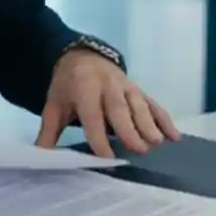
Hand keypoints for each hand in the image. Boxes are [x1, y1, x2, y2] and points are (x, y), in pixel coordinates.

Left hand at [35, 49, 181, 157]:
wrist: (81, 56)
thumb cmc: (67, 86)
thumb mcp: (54, 105)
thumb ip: (49, 131)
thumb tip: (40, 158)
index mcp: (83, 89)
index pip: (92, 115)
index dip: (99, 137)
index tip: (107, 158)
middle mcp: (107, 86)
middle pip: (119, 109)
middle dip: (130, 129)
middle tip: (139, 149)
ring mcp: (126, 87)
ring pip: (139, 105)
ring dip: (149, 123)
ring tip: (156, 142)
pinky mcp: (138, 90)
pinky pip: (153, 104)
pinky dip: (165, 119)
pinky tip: (175, 136)